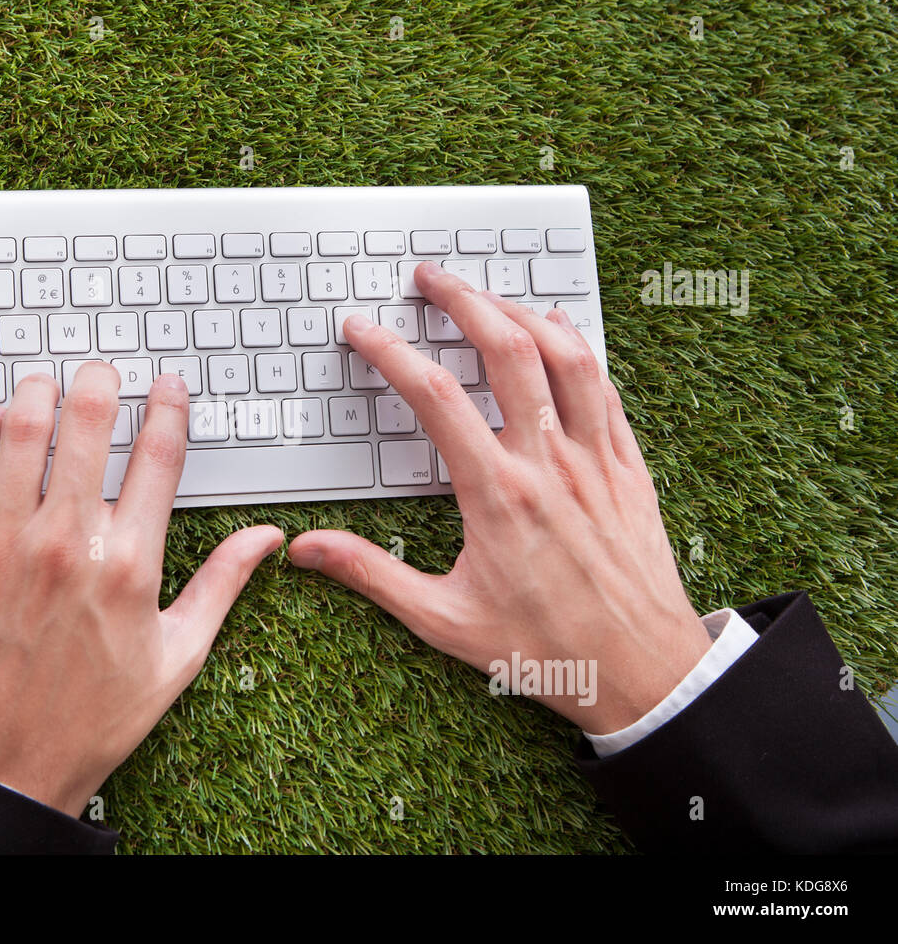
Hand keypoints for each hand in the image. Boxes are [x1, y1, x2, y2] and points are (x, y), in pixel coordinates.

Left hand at [0, 365, 282, 816]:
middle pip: (87, 422)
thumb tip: (268, 538)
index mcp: (129, 564)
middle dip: (102, 380)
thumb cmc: (90, 718)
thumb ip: (223, 585)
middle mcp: (65, 544)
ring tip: (47, 383)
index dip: (169, 408)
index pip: (158, 456)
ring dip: (37, 392)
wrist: (0, 765)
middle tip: (104, 371)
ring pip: (19, 432)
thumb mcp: (177, 657)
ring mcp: (0, 546)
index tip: (168, 387)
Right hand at [289, 262, 711, 733]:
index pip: (433, 396)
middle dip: (462, 300)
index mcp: (497, 495)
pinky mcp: (629, 468)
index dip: (390, 351)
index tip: (363, 329)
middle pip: (505, 351)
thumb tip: (306, 549)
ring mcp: (595, 460)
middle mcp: (548, 464)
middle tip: (429, 278)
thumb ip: (371, 574)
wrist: (642, 673)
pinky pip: (606, 388)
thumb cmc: (547, 651)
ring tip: (488, 295)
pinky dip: (579, 347)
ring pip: (564, 355)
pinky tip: (560, 330)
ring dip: (522, 311)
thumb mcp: (444, 620)